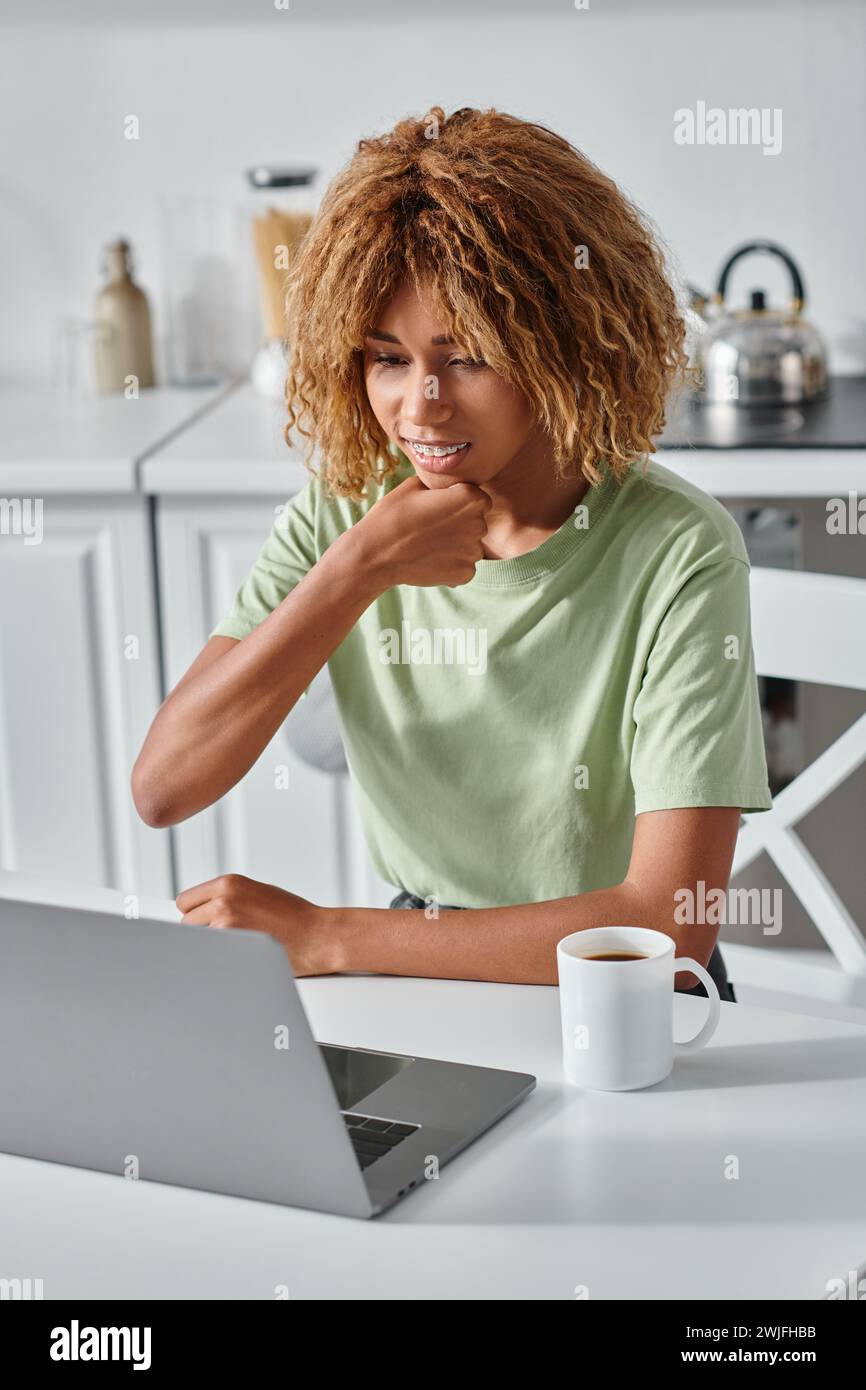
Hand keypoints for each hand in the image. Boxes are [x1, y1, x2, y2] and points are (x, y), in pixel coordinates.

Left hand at [175, 873, 334, 976]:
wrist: (319, 935)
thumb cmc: (294, 917)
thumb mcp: (257, 893)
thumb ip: (227, 898)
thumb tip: (201, 911)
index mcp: (228, 883)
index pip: (185, 901)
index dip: (195, 914)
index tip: (202, 923)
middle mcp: (223, 900)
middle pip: (186, 923)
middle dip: (202, 932)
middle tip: (228, 938)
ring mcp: (225, 924)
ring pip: (196, 942)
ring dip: (210, 947)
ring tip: (239, 947)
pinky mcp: (232, 948)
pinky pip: (209, 957)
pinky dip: (219, 960)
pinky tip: (240, 957)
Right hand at [351, 474, 490, 588]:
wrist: (376, 553)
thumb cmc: (392, 515)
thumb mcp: (415, 485)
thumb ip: (440, 485)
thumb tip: (447, 485)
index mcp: (470, 498)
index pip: (479, 499)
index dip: (460, 503)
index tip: (442, 509)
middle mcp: (478, 524)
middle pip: (477, 523)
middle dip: (460, 525)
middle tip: (433, 528)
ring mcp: (473, 552)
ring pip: (471, 546)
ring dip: (456, 546)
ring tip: (429, 545)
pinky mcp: (465, 574)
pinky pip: (465, 567)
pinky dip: (451, 565)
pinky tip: (430, 560)